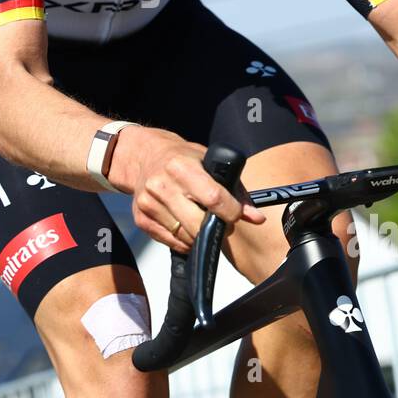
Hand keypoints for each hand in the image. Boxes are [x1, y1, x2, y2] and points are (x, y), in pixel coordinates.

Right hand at [110, 127, 265, 252]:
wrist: (144, 155)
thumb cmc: (183, 158)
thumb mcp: (209, 161)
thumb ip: (235, 190)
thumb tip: (257, 218)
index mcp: (181, 166)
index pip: (213, 198)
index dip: (231, 211)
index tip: (236, 214)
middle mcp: (161, 184)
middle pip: (198, 223)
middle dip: (217, 229)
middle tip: (223, 223)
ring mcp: (148, 203)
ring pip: (185, 236)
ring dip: (201, 236)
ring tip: (203, 221)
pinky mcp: (141, 219)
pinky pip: (171, 242)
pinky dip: (185, 241)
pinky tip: (187, 226)